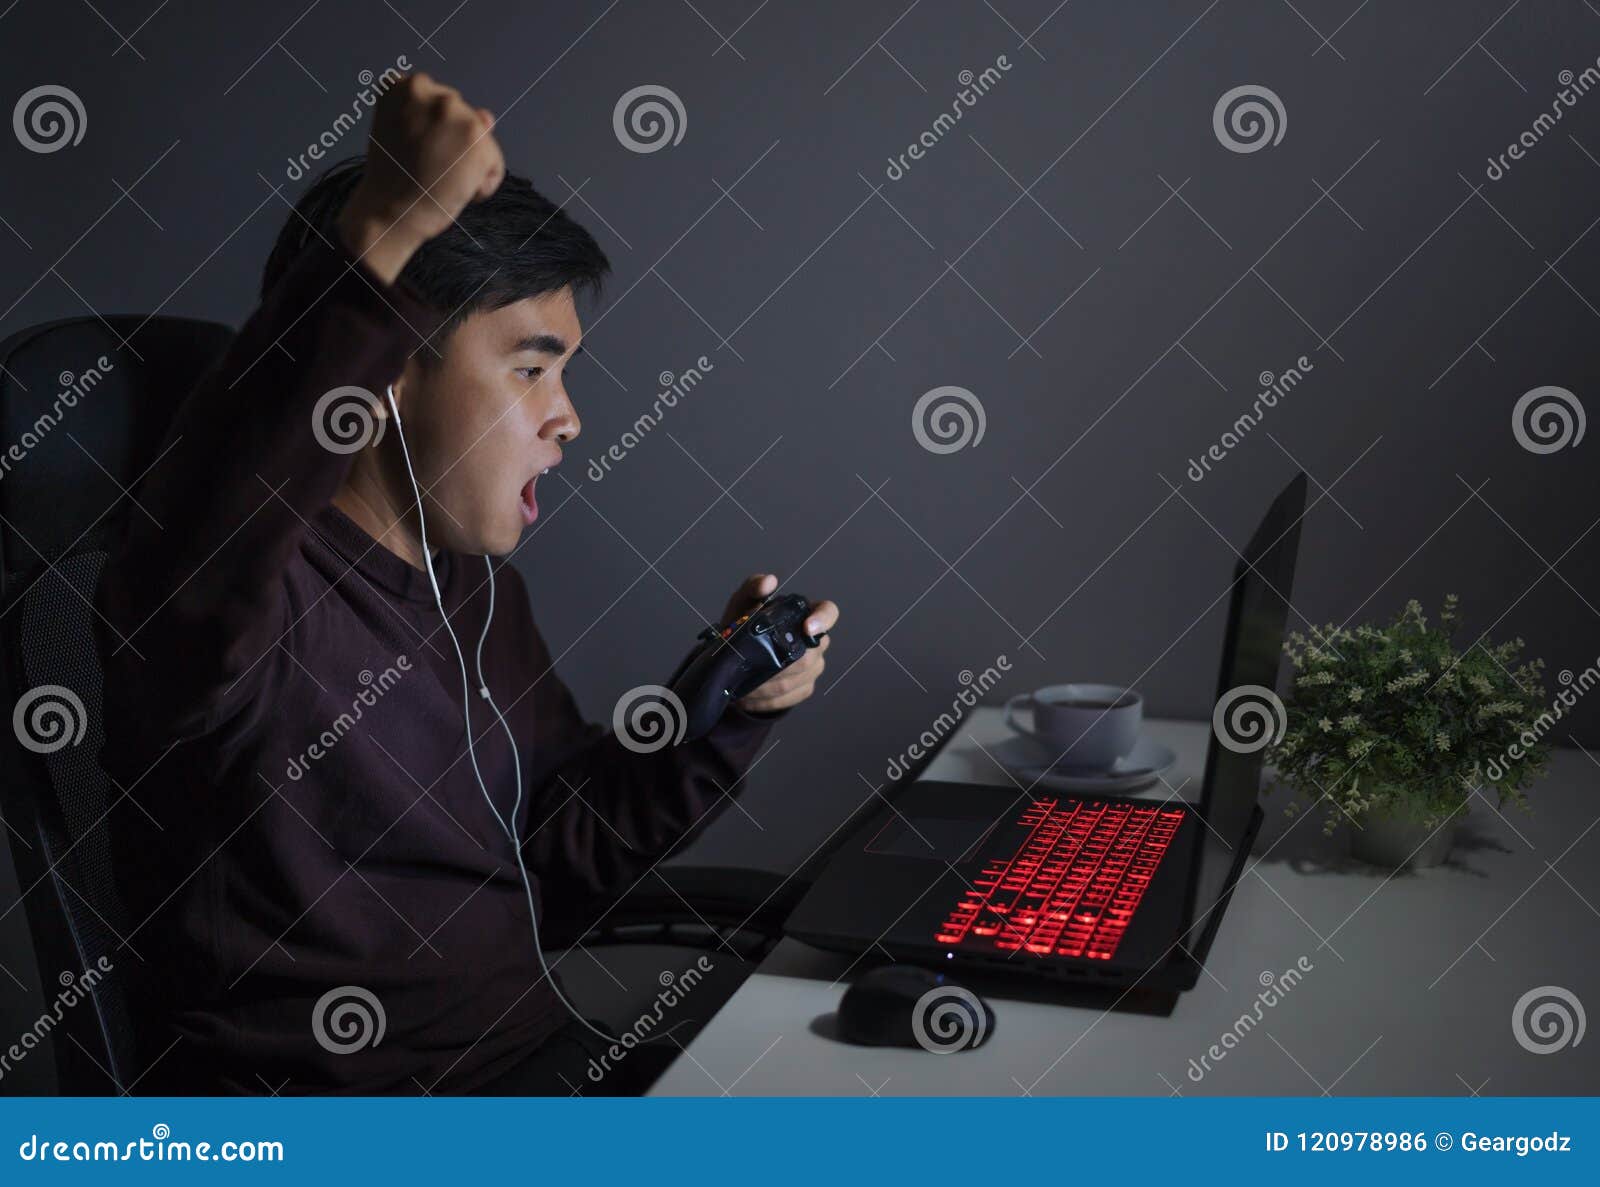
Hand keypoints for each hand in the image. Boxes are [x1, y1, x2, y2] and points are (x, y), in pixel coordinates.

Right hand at [337, 72, 505, 284]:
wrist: (390, 212)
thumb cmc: (395, 180)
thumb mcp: (406, 137)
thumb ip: (440, 121)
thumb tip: (488, 116)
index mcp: (402, 85)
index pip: (437, 105)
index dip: (429, 136)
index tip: (412, 153)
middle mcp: (428, 89)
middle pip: (463, 118)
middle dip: (452, 145)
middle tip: (426, 168)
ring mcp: (453, 111)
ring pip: (481, 141)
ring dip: (468, 164)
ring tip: (439, 179)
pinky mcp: (475, 137)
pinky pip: (494, 164)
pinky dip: (482, 185)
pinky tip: (456, 191)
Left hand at [721, 574, 838, 715]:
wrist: (737, 657)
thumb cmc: (743, 624)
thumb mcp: (742, 603)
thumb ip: (752, 587)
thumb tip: (769, 582)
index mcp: (805, 615)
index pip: (828, 612)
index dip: (823, 620)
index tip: (807, 628)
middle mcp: (816, 642)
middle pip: (809, 655)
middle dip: (779, 664)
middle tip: (753, 668)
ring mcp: (813, 668)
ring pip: (797, 680)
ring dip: (769, 685)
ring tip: (745, 685)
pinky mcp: (805, 689)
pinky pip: (790, 698)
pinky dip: (768, 700)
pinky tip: (751, 697)